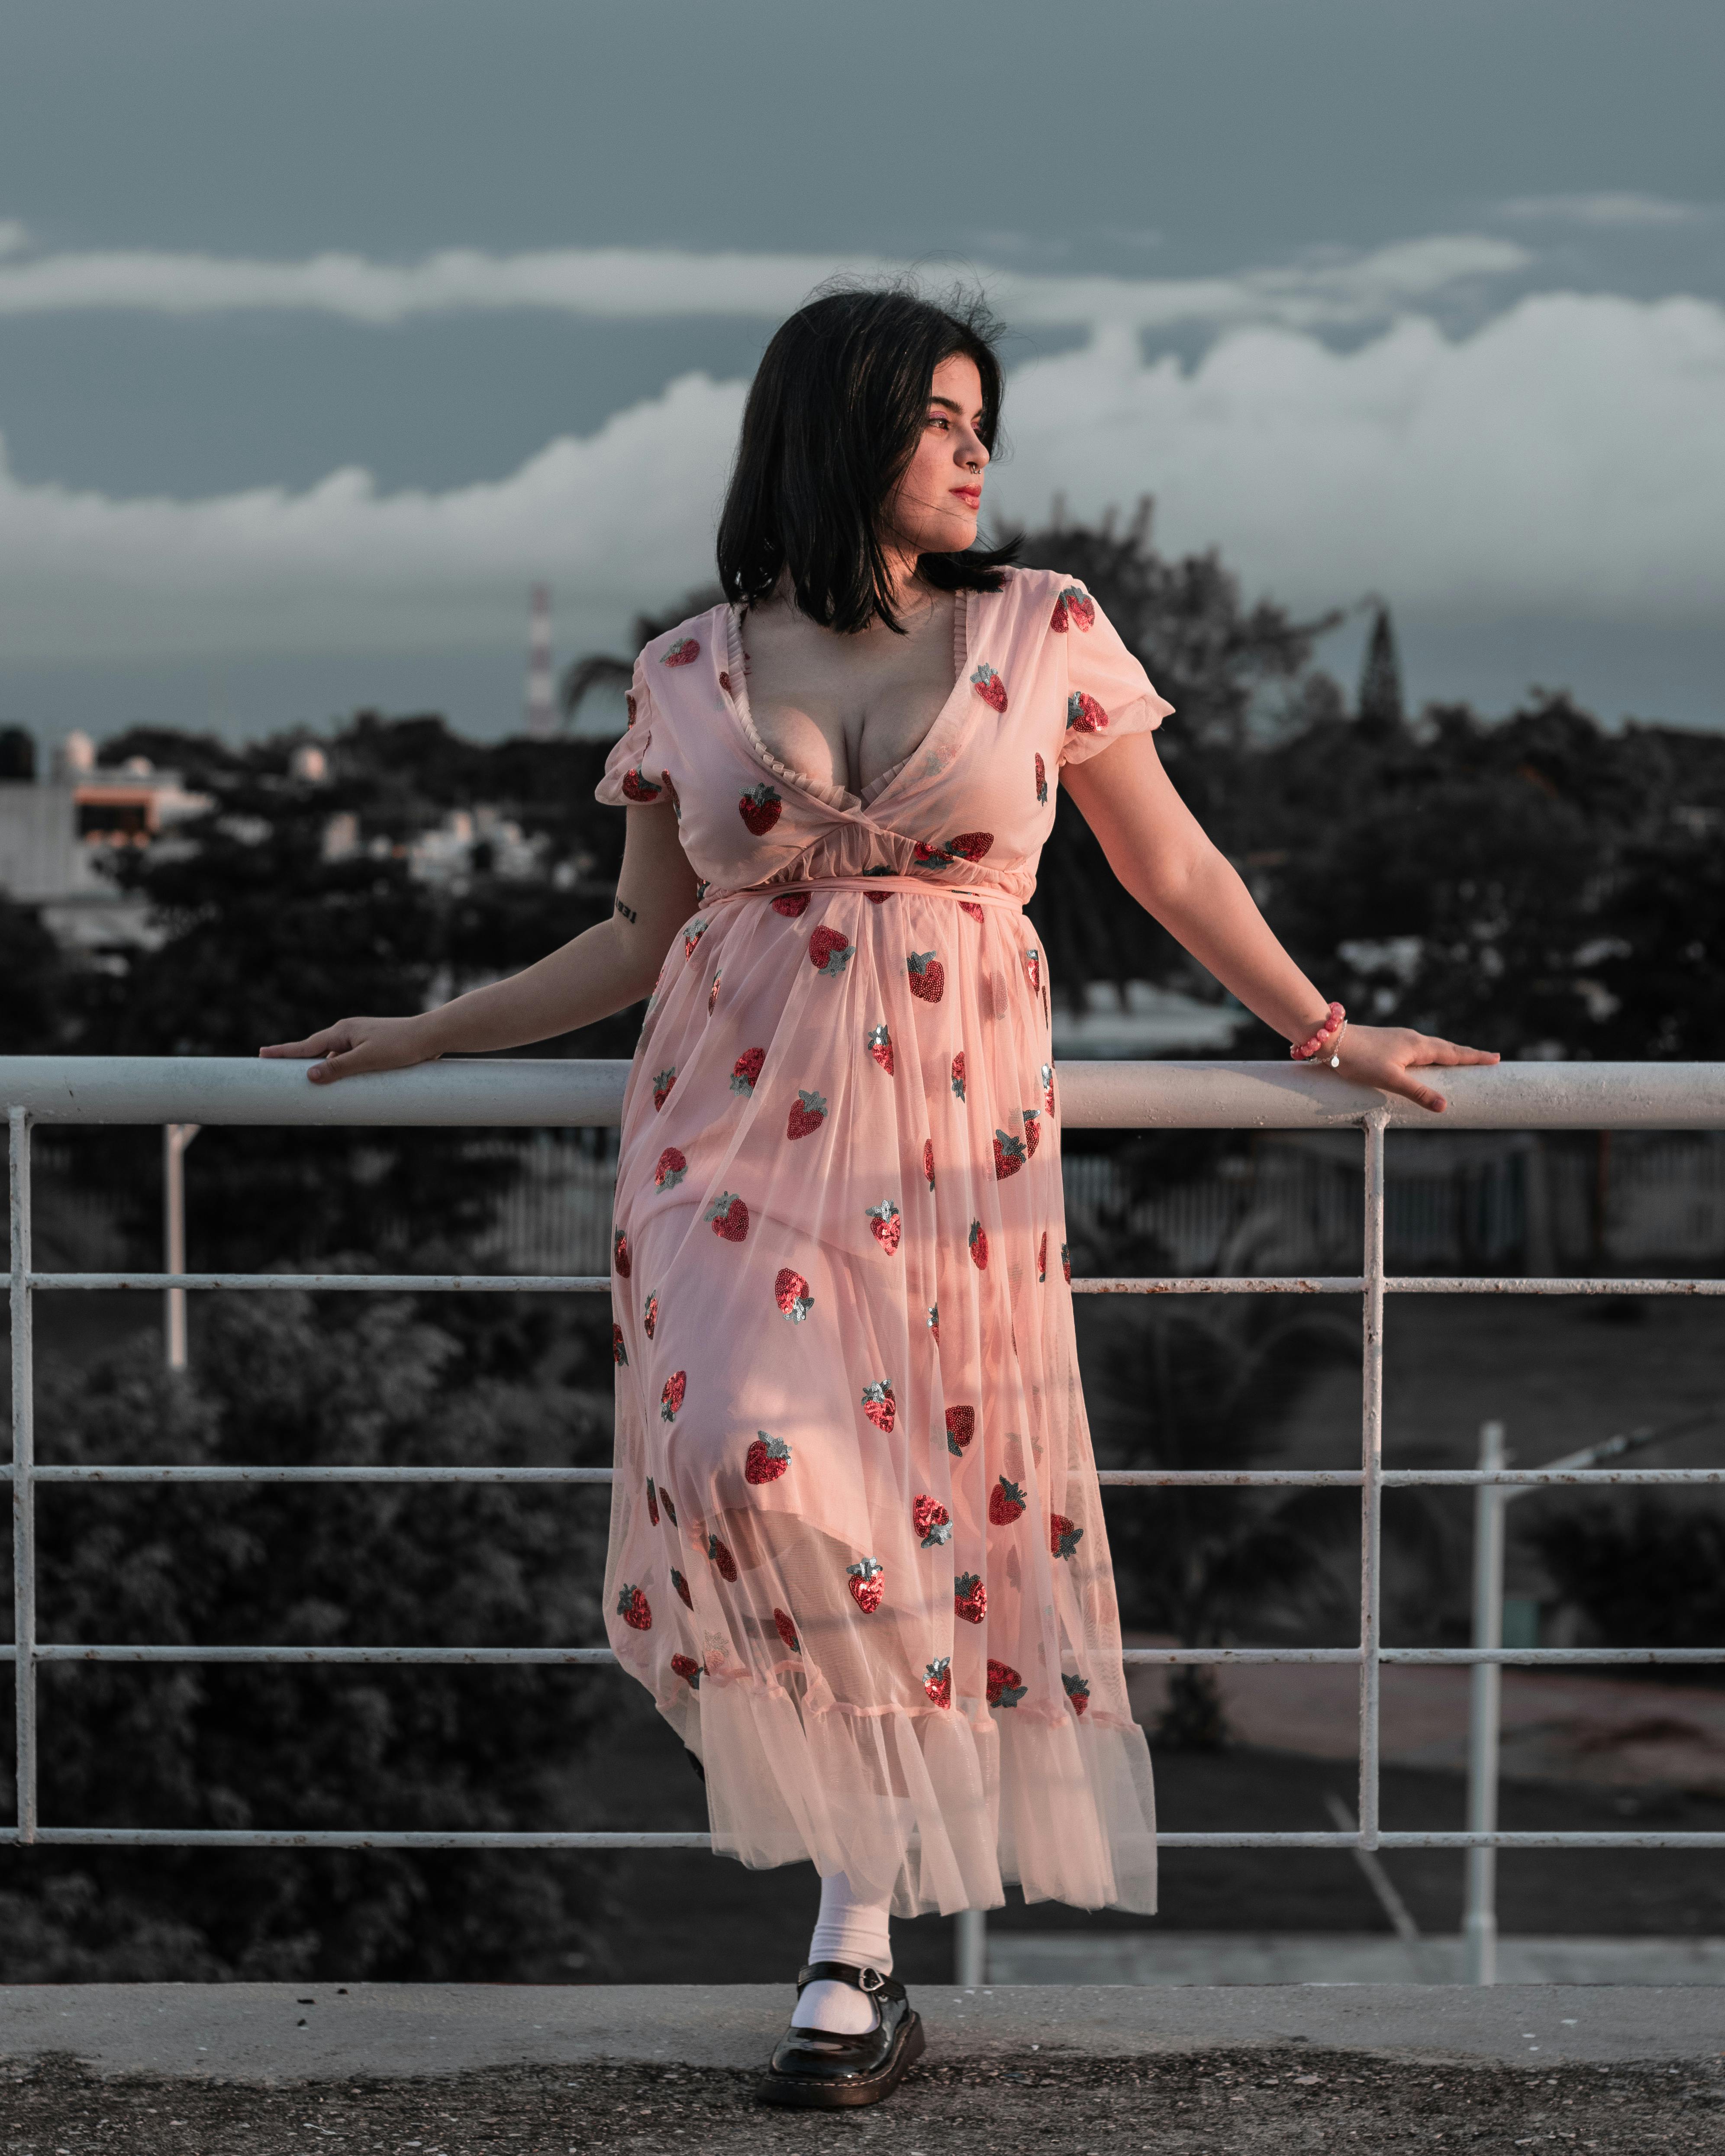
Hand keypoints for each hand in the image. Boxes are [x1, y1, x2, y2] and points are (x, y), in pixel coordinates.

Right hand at [259, 1014, 439, 1084]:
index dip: (284, 1052)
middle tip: (273, 1068)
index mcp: (343, 1031)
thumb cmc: (402, 1046)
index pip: (306, 1046)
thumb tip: (309, 1075)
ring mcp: (361, 1040)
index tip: (262, 1055)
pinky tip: (342, 1083)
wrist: (431, 1036)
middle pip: (316, 1051)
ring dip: (323, 1069)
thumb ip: (339, 1068)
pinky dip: (341, 1071)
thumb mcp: (367, 1060)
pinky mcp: (373, 1048)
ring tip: (305, 1084)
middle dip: (297, 1061)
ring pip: (334, 1058)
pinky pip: (349, 1061)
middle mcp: (348, 1033)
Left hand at [1331, 1023, 1498, 1114]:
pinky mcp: (1390, 1041)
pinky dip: (1433, 1053)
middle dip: (1467, 1055)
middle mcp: (1413, 1039)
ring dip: (1451, 1053)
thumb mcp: (1390, 1079)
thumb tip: (1444, 1106)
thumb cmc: (1359, 1059)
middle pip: (1447, 1048)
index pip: (1454, 1054)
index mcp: (1418, 1047)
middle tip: (1487, 1059)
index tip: (1495, 1058)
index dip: (1475, 1058)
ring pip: (1433, 1047)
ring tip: (1463, 1060)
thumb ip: (1417, 1093)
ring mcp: (1401, 1039)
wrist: (1332, 1040)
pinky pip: (1420, 1048)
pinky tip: (1427, 1059)